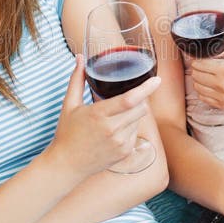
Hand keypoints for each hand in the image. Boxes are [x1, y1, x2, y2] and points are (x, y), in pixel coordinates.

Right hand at [50, 54, 159, 178]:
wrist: (67, 165)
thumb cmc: (67, 133)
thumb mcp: (69, 105)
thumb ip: (77, 80)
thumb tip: (80, 57)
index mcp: (98, 114)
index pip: (129, 99)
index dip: (146, 89)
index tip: (157, 80)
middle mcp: (112, 130)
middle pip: (140, 108)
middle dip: (139, 100)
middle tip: (126, 99)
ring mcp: (120, 143)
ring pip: (139, 120)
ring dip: (133, 114)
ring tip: (113, 118)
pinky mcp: (125, 152)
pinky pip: (136, 133)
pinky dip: (130, 128)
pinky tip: (114, 131)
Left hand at [190, 40, 223, 110]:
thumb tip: (206, 47)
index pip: (199, 64)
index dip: (198, 58)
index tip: (201, 57)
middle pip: (196, 75)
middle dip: (197, 68)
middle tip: (204, 64)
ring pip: (197, 87)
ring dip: (199, 79)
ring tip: (207, 74)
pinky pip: (204, 98)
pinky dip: (204, 91)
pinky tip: (211, 85)